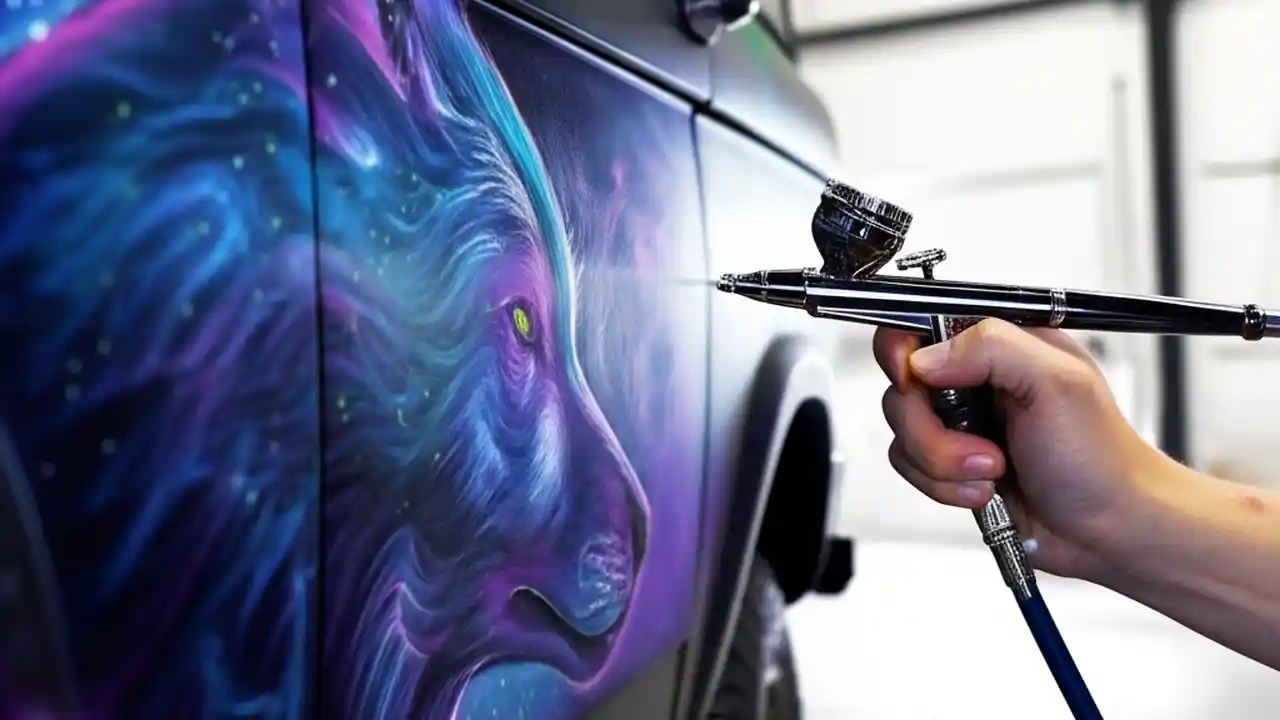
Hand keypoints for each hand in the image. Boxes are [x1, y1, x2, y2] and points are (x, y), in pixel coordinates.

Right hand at [874, 319, 1171, 579]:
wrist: (1110, 530)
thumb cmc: (1102, 459)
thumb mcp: (1057, 383)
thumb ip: (991, 349)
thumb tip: (925, 358)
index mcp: (1001, 344)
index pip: (923, 323)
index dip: (904, 351)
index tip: (913, 381)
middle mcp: (975, 379)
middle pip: (903, 386)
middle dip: (931, 429)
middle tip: (981, 446)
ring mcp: (961, 423)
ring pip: (902, 433)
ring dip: (942, 464)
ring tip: (993, 471)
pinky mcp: (951, 463)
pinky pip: (911, 468)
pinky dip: (943, 487)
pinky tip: (984, 489)